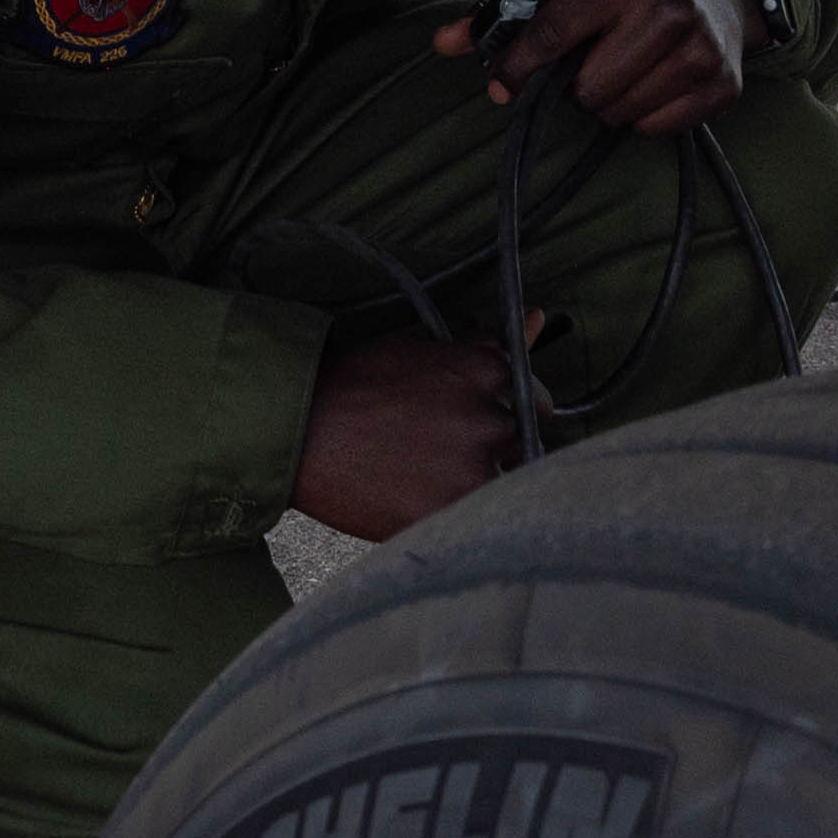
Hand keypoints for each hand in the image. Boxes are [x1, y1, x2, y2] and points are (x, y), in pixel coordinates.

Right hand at [291, 326, 535, 540]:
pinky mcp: (451, 513)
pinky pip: (482, 518)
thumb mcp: (419, 348)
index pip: (535, 397)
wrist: (296, 432)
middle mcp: (488, 418)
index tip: (491, 421)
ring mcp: (473, 469)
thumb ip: (485, 341)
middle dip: (502, 448)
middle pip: (529, 442)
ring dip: (484, 482)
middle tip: (458, 452)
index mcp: (484, 371)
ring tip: (437, 478)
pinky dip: (464, 513)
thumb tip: (542, 319)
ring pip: (510, 483)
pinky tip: (428, 500)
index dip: (515, 412)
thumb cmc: (353, 385)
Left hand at [436, 0, 738, 138]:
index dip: (519, 67)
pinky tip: (649, 82)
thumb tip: (443, 42)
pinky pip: (654, 128)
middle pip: (586, 89)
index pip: (553, 35)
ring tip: (618, 69)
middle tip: (584, 65)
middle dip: (574, 85)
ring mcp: (699, 51)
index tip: (505, 83)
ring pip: (618, 113)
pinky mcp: (722, 86)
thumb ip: (510, 11)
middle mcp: (666, 11)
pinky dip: (642, 115)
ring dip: (606, 101)